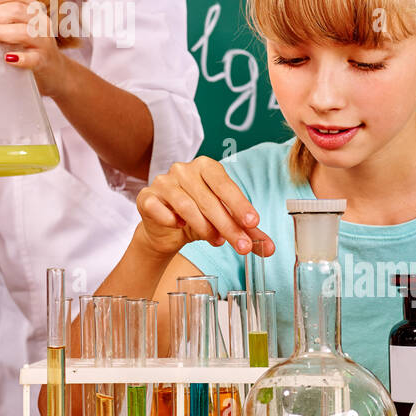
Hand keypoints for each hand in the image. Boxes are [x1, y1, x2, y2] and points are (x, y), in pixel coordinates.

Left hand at [0, 0, 69, 97]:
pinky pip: (33, 58)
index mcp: (33, 11)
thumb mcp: (12, 29)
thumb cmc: (28, 46)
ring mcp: (43, 42)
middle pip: (17, 11)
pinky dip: (20, 58)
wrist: (53, 71)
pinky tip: (7, 58)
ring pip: (24, 31)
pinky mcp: (43, 61)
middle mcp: (41, 22)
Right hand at [133, 156, 275, 258]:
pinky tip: (180, 227)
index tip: (253, 223)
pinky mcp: (146, 197)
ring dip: (204, 227)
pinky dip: (172, 221)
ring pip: (186, 205)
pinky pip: (160, 209)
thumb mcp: (225, 222)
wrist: (166, 229)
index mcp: (206, 166)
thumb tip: (269, 249)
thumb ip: (247, 232)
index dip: (240, 204)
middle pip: (209, 199)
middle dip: (228, 225)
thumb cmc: (198, 218)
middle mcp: (183, 170)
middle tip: (241, 246)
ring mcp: (163, 182)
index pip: (225, 184)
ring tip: (216, 241)